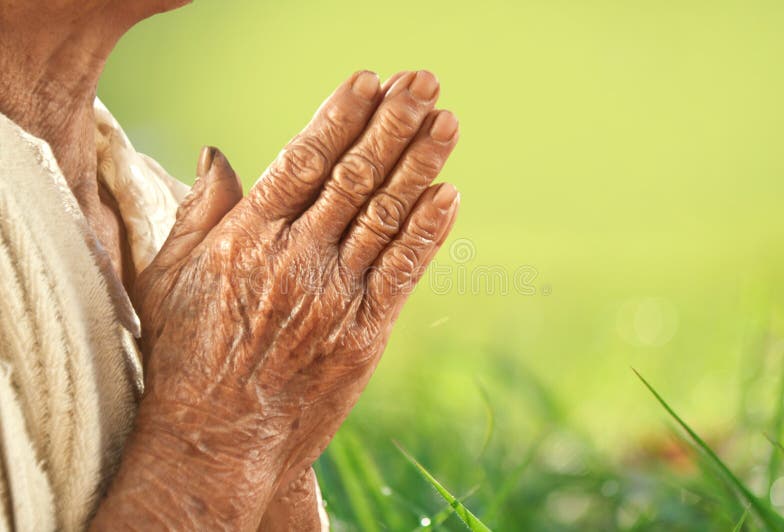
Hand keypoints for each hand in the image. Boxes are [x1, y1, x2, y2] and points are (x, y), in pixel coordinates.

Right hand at [120, 70, 458, 526]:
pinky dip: (428, 234)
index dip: (340, 116)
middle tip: (424, 83)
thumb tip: (217, 154)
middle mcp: (296, 257)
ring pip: (386, 216)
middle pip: (354, 177)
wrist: (217, 439)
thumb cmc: (186, 356)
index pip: (303, 160)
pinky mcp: (364, 334)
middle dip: (393, 124)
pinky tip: (449, 195)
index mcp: (248, 236)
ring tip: (448, 122)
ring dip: (420, 165)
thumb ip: (198, 211)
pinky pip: (402, 273)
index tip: (369, 81)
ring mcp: (334, 295)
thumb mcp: (168, 276)